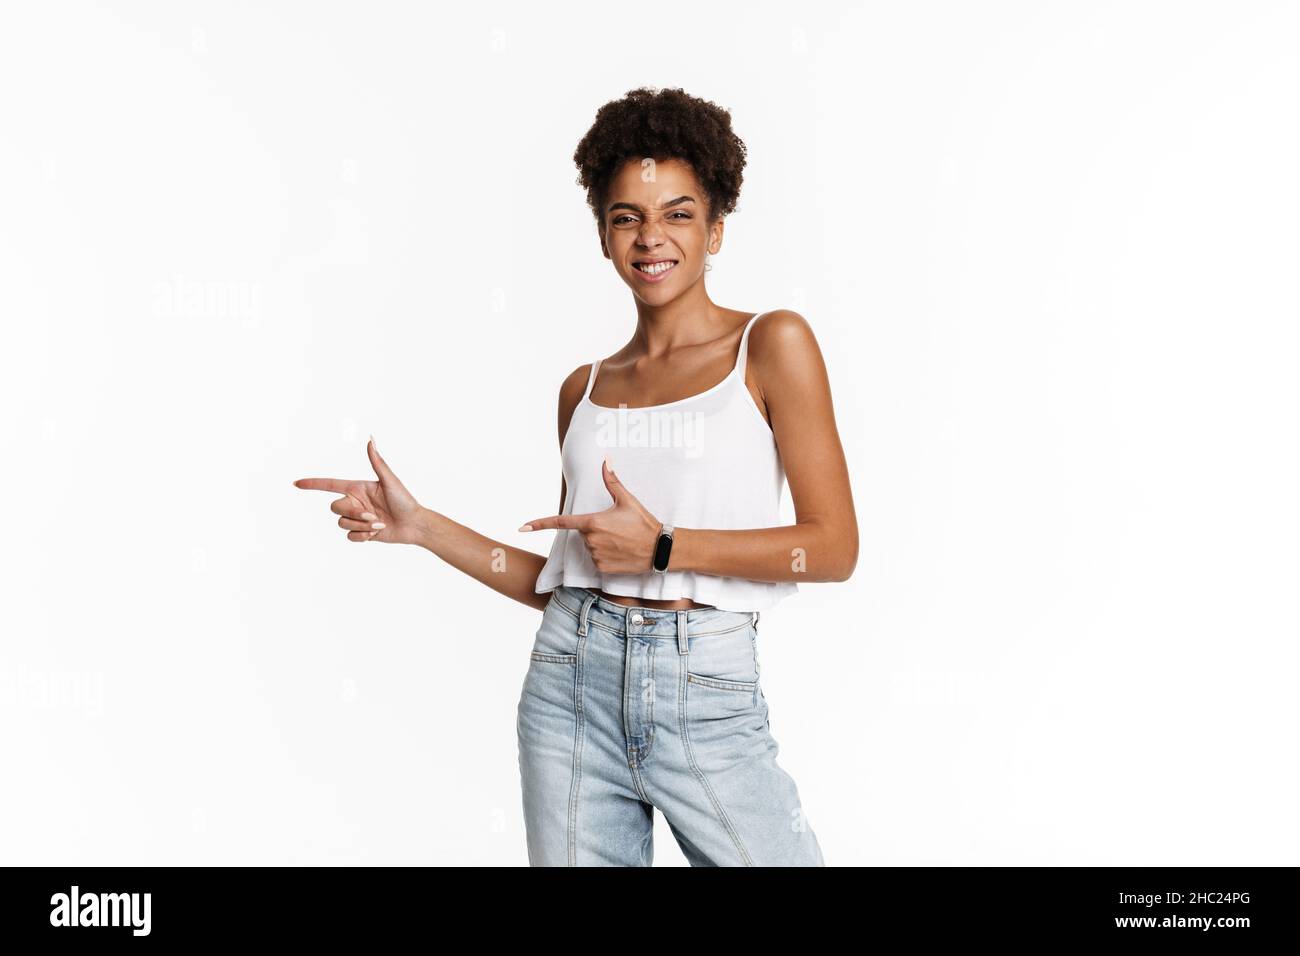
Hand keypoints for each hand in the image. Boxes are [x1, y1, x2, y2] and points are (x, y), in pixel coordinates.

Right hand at [293, 436, 425, 544]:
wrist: (414, 525)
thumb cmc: (405, 501)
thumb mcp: (390, 481)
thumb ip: (377, 461)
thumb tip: (370, 439)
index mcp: (357, 488)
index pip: (329, 485)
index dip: (312, 484)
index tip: (296, 483)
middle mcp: (355, 502)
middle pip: (334, 507)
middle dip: (353, 513)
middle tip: (374, 516)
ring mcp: (357, 518)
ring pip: (341, 523)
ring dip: (361, 526)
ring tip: (379, 524)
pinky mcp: (361, 532)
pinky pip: (349, 537)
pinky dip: (363, 537)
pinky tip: (376, 533)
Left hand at [519, 459, 661, 572]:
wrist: (660, 549)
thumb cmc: (644, 523)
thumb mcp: (627, 500)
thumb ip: (612, 481)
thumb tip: (605, 461)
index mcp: (593, 521)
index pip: (561, 522)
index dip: (539, 524)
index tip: (522, 527)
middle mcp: (591, 539)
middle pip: (584, 533)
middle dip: (596, 530)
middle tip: (618, 528)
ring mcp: (596, 555)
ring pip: (590, 547)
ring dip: (602, 544)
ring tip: (622, 540)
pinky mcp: (602, 568)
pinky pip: (597, 561)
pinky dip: (606, 557)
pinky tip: (621, 553)